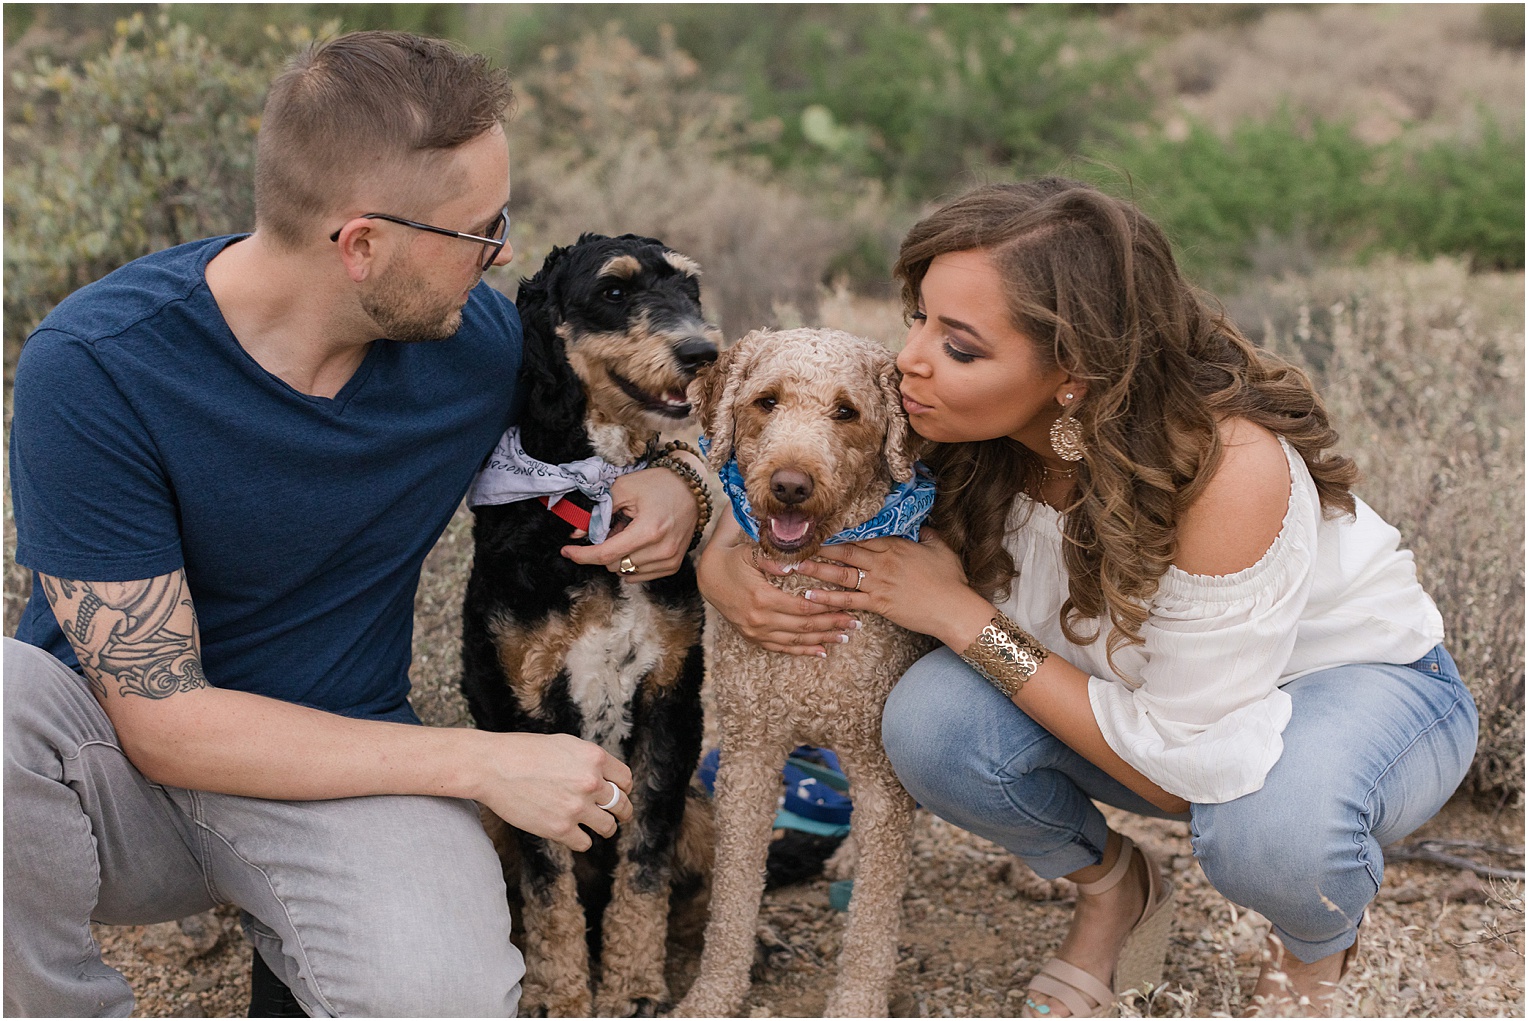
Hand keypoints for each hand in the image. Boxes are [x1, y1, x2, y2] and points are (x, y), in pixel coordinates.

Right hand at [475, 732, 633, 851]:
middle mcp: (591, 782)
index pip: (626, 780)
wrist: (493, 767)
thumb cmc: (524, 752)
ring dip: (604, 828)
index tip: (617, 794)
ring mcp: (576, 807)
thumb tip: (606, 778)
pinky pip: (585, 843)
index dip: (622, 789)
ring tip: (597, 826)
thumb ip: (589, 761)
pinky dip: (581, 840)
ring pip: (608, 827)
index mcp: (595, 758)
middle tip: (617, 816)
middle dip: (621, 811)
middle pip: (622, 805)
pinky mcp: (560, 829)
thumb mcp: (565, 745)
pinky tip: (572, 833)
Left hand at [560, 463, 698, 581]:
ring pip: (625, 572)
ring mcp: (670, 560)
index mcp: (649, 530)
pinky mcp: (673, 565)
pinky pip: (638, 576)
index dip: (582, 554)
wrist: (690, 487)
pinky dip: (630, 563)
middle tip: (611, 527)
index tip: (566, 551)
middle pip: (614, 564)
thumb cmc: (657, 484)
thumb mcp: (623, 489)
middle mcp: (662, 550)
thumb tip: (577, 534)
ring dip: (618, 556)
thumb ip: (598, 511)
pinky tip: (636, 545)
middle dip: (603, 549)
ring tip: (628, 533)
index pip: (606, 554)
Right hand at [696, 510, 857, 656]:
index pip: (804, 608)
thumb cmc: (733, 560)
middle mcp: (760, 619)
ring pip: (795, 640)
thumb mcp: (752, 553)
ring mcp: (756, 631)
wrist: (708, 577)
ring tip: (844, 637)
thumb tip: (795, 566)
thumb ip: (773, 560)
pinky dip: (801, 651)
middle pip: (804, 626)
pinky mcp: (752, 637)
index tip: (848, 605)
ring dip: (822, 640)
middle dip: (832, 625)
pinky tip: (820, 652)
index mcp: (763, 598)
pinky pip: (781, 648)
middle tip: (855, 623)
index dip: (828, 608)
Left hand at [792, 527, 990, 645]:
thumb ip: (928, 535)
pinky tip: (810, 595)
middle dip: (820, 547)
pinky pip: (847, 600)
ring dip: (817, 569)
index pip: (862, 536)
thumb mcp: (941, 549)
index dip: (840, 533)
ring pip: (841, 573)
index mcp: (895, 546)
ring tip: (795, 566)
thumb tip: (922, 526)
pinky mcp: (878, 603)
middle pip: (845, 551)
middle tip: (798, 544)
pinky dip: (827, 598)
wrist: (954, 608)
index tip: (821, 529)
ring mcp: (878, 583)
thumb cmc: (951, 580)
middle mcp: (882, 562)